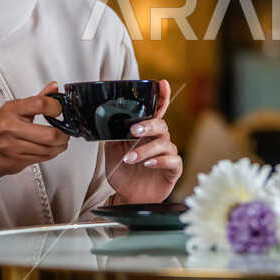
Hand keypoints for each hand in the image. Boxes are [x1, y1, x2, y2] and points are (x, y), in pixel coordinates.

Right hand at [0, 82, 68, 236]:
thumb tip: (53, 87)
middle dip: (63, 135)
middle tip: (65, 132)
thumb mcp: (13, 110)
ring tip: (59, 141)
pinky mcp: (17, 160)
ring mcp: (13, 145)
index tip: (60, 110)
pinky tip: (50, 148)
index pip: (40, 104)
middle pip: (49, 133)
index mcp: (11, 110)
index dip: (56, 107)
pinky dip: (52, 153)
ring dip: (60, 146)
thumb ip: (37, 99)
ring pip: (49, 148)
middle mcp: (10, 127)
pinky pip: (43, 157)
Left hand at [104, 79, 182, 203]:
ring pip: (163, 144)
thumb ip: (113, 135)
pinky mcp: (173, 169)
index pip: (156, 111)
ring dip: (145, 150)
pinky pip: (172, 160)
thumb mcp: (112, 151)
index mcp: (147, 132)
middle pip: (161, 125)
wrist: (127, 196)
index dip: (161, 96)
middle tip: (134, 131)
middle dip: (148, 126)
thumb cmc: (123, 172)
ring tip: (130, 159)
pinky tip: (148, 164)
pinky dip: (160, 161)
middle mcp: (159, 140)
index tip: (162, 83)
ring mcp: (167, 154)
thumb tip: (106, 119)